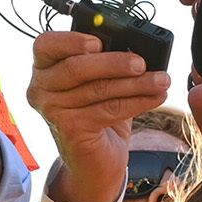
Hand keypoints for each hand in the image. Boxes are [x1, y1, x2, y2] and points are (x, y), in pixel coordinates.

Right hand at [28, 30, 170, 201]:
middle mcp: (40, 88)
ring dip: (136, 83)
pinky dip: (137, 101)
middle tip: (142, 62)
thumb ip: (104, 61)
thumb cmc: (96, 113)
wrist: (94, 160)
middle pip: (76, 67)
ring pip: (98, 89)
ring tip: (162, 80)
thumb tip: (136, 49)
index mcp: (43, 67)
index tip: (100, 41)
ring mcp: (51, 110)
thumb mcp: (97, 82)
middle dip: (114, 62)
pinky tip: (156, 97)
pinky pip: (108, 109)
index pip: (46, 44)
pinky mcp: (69, 128)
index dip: (72, 40)